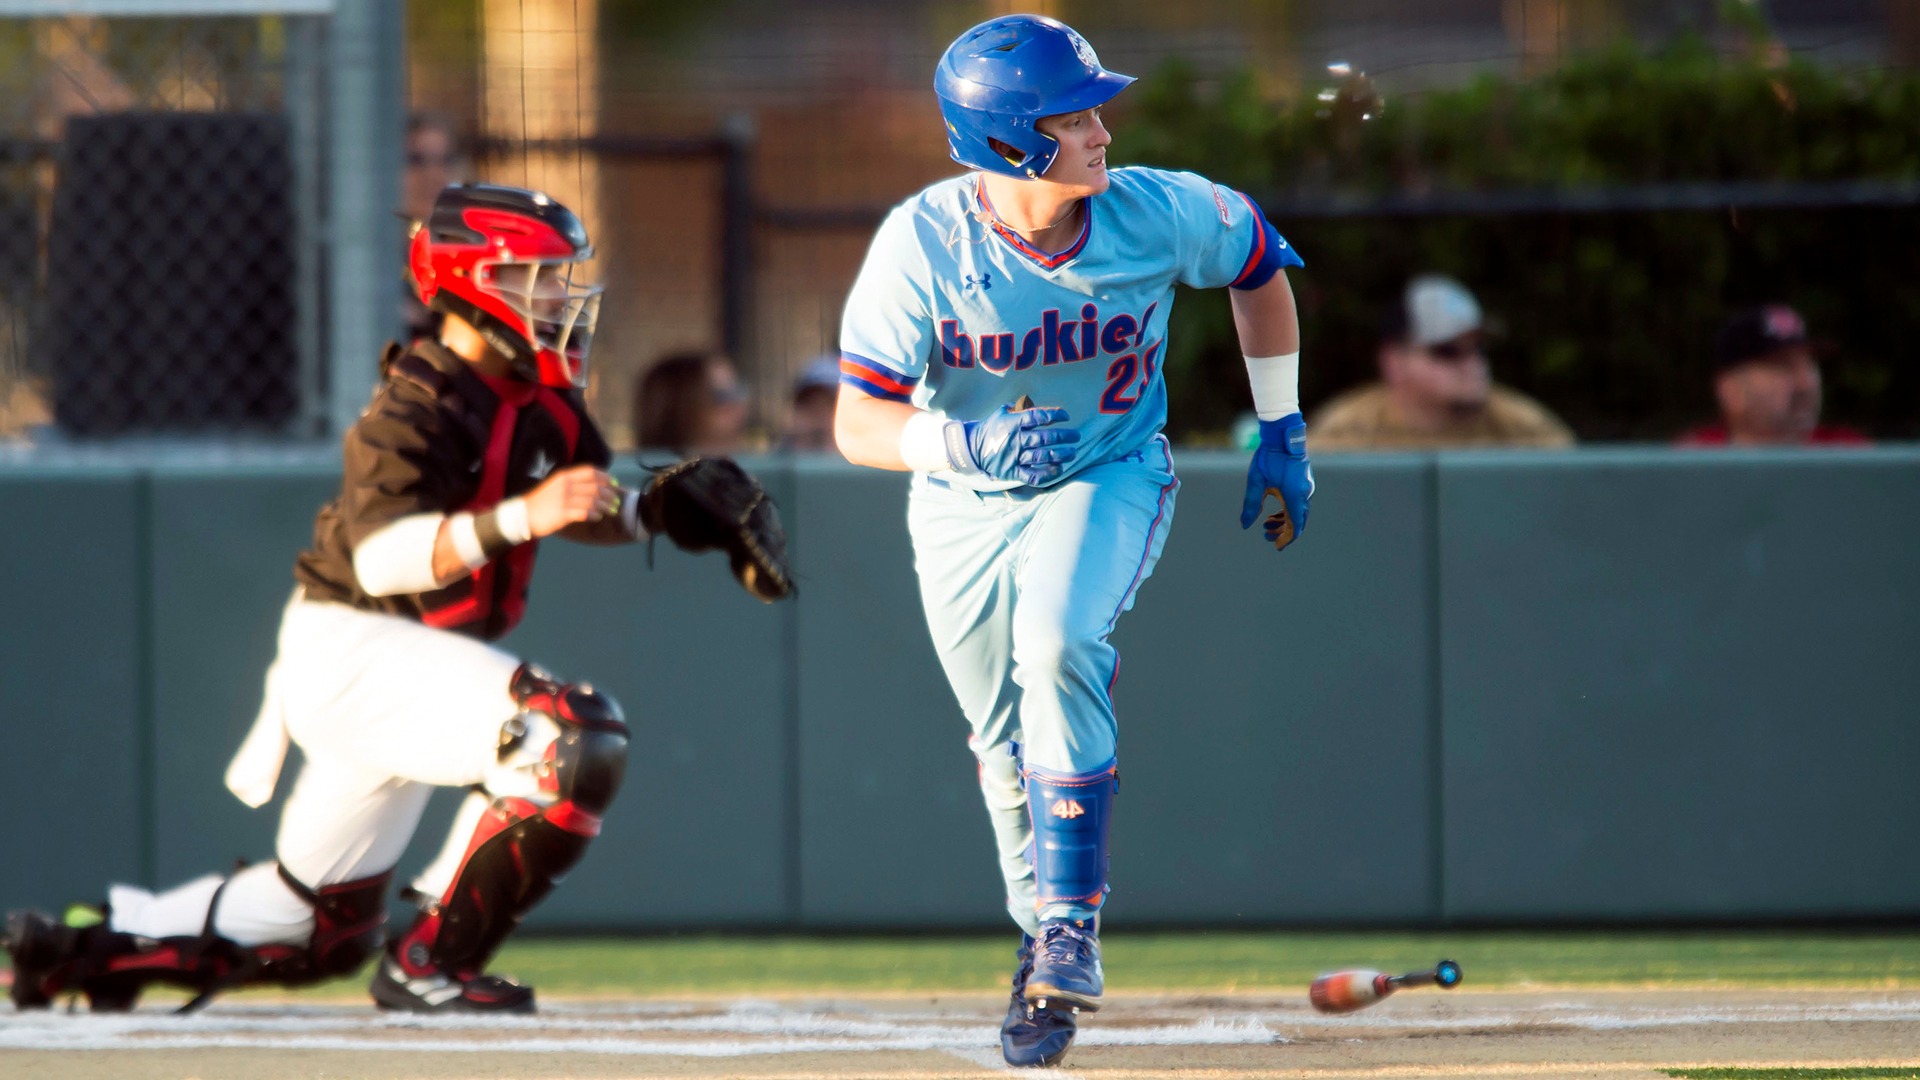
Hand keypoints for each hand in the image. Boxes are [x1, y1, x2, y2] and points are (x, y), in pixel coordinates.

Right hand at [524, 465, 622, 537]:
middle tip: (617, 501)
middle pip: (595, 486)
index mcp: (564, 476)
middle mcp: (565, 485)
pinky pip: (584, 513)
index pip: (590, 471)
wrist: (522, 515)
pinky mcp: (562, 514)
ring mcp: (564, 499)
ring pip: (593, 500)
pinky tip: (597, 517)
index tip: (614, 484)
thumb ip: (572, 484)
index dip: (605, 477)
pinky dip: (594, 514)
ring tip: (612, 511)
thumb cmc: (541, 502)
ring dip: (605, 506)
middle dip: (610, 494)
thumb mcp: (555, 486)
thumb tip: (594, 486)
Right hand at [956, 404, 1079, 485]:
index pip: (1037, 416)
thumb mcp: (1001, 413)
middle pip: (1045, 438)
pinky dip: (1047, 473)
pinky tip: (1058, 469)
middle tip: (1076, 436)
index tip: (1066, 415)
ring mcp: (1014, 457)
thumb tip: (1037, 405)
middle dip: (1064, 436)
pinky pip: (1033, 475)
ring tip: (1072, 453)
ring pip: (1042, 456)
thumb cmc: (991, 429)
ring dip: (1061, 455)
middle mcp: (1015, 440)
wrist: (972, 449)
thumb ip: (1019, 409)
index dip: (1054, 414)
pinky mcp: (1013, 472)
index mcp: (1012, 423)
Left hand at [1239, 413, 1311, 551]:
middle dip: (1282, 531)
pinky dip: (1288, 510)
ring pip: (1298, 512)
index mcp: (1294, 496)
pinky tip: (1274, 512)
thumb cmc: (1268, 457)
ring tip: (1266, 524)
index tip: (1276, 546)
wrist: (1282, 434)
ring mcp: (1306, 487)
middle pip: (1297, 521)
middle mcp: (1304, 494)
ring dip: (1283, 521)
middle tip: (1265, 535)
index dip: (1286, 539)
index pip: (1295, 526)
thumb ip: (1250, 505)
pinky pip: (1298, 502)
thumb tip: (1245, 525)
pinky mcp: (1303, 482)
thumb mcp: (1256, 482)